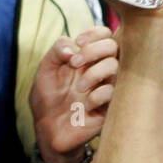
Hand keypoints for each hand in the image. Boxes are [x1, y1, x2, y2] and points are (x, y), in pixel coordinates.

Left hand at [29, 26, 118, 162]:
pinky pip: (114, 94)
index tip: (78, 42)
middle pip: (115, 46)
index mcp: (89, 58)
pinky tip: (85, 105)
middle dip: (94, 50)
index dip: (95, 33)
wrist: (47, 129)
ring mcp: (107, 88)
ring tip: (78, 87)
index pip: (105, 35)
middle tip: (74, 63)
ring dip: (94, 73)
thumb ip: (58, 50)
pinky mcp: (109, 108)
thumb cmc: (48, 97)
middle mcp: (101, 70)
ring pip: (116, 68)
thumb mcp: (46, 69)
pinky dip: (98, 95)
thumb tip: (73, 48)